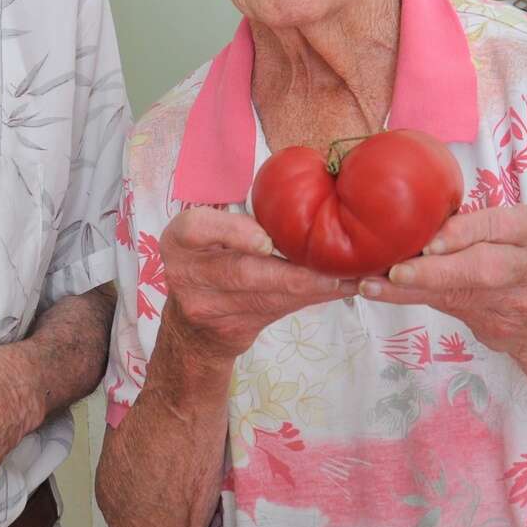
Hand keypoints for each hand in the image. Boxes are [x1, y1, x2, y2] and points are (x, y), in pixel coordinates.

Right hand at [159, 206, 356, 362]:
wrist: (193, 328)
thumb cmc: (210, 261)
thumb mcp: (207, 236)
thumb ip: (239, 220)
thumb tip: (302, 196)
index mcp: (180, 239)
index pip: (197, 228)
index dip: (232, 232)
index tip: (265, 239)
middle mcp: (186, 274)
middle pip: (239, 272)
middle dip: (290, 273)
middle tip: (331, 268)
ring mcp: (207, 307)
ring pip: (265, 297)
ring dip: (310, 288)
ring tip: (346, 278)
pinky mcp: (231, 330)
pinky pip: (276, 312)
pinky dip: (309, 300)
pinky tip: (336, 290)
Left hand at [359, 205, 526, 359]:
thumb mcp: (519, 231)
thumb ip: (479, 223)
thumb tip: (414, 209)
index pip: (500, 226)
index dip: (464, 234)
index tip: (430, 242)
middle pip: (482, 268)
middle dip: (435, 270)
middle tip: (396, 270)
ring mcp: (514, 301)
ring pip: (458, 293)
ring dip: (409, 289)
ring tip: (371, 284)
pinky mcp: (493, 325)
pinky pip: (445, 308)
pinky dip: (408, 299)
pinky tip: (378, 293)